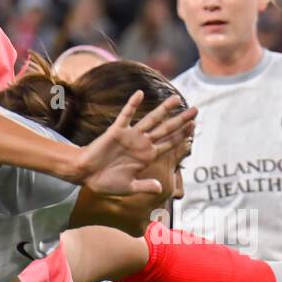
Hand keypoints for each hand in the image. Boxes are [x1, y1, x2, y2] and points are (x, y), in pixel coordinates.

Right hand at [76, 92, 197, 195]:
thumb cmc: (106, 181)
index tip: (194, 127)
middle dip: (181, 120)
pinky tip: (140, 94)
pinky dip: (132, 105)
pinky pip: (126, 116)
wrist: (86, 175)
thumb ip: (145, 186)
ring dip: (164, 109)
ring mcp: (130, 136)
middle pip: (166, 129)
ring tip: (177, 98)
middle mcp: (141, 143)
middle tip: (196, 110)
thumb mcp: (129, 187)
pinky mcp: (116, 131)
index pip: (169, 143)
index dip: (182, 136)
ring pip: (151, 119)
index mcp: (147, 156)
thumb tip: (161, 187)